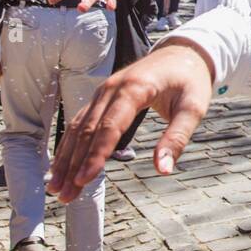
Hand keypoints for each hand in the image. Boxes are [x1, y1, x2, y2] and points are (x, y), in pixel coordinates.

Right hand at [49, 41, 214, 202]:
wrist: (182, 54)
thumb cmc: (190, 81)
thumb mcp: (193, 108)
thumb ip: (177, 138)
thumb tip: (164, 170)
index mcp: (135, 88)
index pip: (110, 126)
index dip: (95, 155)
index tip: (83, 180)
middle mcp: (112, 87)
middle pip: (88, 131)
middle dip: (74, 165)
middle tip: (65, 196)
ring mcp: (103, 91)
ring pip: (78, 128)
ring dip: (66, 159)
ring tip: (56, 188)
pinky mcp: (101, 97)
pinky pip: (80, 122)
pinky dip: (69, 146)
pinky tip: (62, 166)